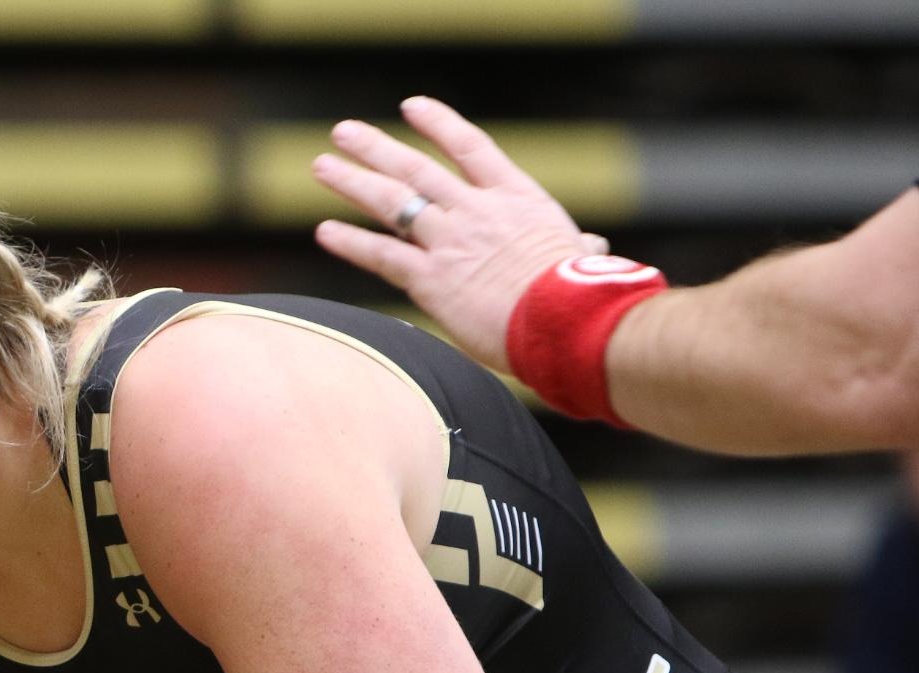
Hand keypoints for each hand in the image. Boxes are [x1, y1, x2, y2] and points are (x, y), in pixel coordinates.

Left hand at [311, 97, 609, 371]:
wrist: (565, 320)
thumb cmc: (582, 297)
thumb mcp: (582, 259)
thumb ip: (578, 249)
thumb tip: (596, 249)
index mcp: (517, 199)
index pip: (471, 147)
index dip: (439, 124)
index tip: (412, 106)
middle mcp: (477, 211)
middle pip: (417, 169)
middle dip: (377, 147)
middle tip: (345, 133)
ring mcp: (450, 242)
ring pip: (392, 202)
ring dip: (353, 181)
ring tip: (323, 165)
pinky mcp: (431, 280)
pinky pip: (382, 255)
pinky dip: (352, 242)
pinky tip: (326, 231)